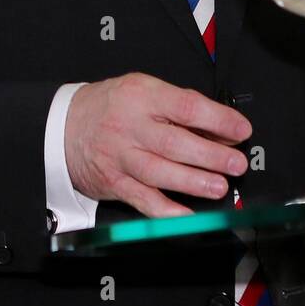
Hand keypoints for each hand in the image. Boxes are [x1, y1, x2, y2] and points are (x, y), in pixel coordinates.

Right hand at [64, 72, 251, 217]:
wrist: (64, 127)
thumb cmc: (111, 106)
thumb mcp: (143, 90)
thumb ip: (179, 107)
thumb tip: (221, 128)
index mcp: (142, 96)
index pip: (186, 106)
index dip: (217, 119)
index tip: (240, 129)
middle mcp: (130, 126)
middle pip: (174, 143)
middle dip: (210, 155)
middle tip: (235, 163)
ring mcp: (120, 157)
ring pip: (160, 172)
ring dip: (193, 182)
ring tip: (219, 187)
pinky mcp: (115, 183)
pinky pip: (143, 200)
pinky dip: (167, 210)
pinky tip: (188, 214)